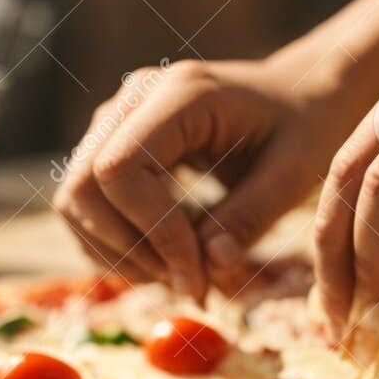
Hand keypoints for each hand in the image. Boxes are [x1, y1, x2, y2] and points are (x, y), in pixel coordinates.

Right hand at [54, 56, 362, 299]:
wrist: (297, 95)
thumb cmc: (304, 129)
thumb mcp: (294, 174)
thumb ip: (250, 218)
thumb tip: (208, 267)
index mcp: (181, 94)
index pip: (120, 168)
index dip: (152, 232)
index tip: (199, 275)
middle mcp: (133, 98)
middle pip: (83, 187)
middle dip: (132, 250)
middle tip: (191, 285)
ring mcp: (114, 119)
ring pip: (75, 202)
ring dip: (122, 255)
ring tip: (183, 276)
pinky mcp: (109, 145)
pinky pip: (84, 207)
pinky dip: (116, 247)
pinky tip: (166, 260)